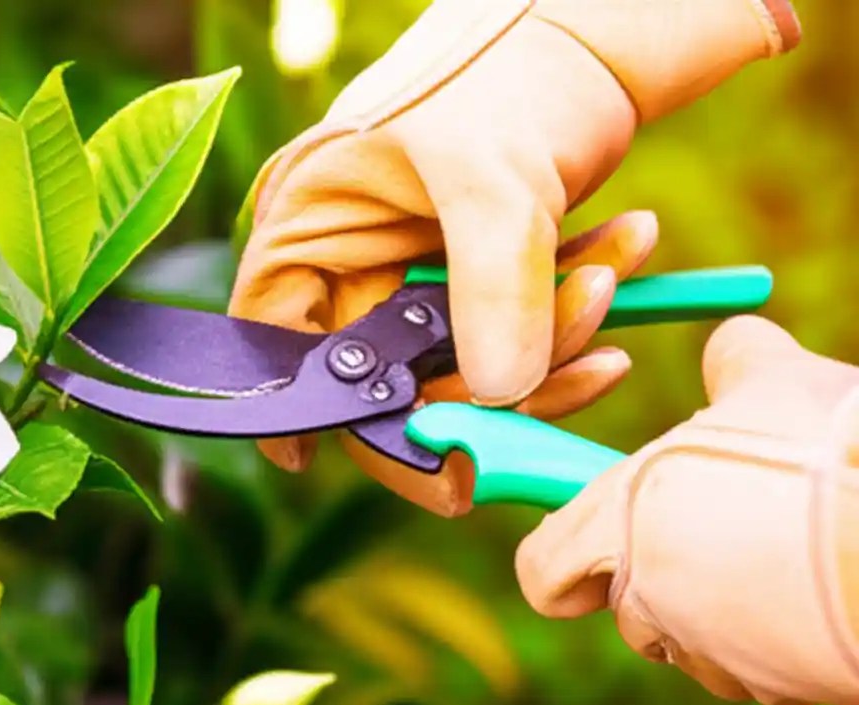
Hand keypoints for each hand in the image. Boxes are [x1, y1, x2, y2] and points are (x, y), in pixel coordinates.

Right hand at [227, 0, 799, 515]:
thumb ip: (494, 285)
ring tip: (616, 274)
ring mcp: (410, 270)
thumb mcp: (493, 175)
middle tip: (583, 365)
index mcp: (308, 223)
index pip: (279, 338)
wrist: (592, 26)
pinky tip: (624, 251)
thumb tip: (503, 399)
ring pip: (463, 364)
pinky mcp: (469, 274)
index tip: (394, 463)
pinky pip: (511, 330)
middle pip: (389, 375)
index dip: (317, 413)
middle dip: (492, 382)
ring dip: (553, 342)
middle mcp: (346, 256)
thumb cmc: (509, 69)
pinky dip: (572, 309)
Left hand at [517, 316, 858, 704]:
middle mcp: (652, 604)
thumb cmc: (826, 449)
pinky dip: (778, 639)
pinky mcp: (781, 689)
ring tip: (783, 552)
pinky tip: (819, 590)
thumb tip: (729, 353)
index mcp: (618, 526)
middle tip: (723, 524)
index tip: (604, 532)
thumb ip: (730, 364)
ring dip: (721, 608)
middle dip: (664, 573)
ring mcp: (717, 656)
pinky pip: (760, 669)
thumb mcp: (774, 379)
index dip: (565, 555)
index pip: (542, 573)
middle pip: (628, 606)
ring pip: (696, 640)